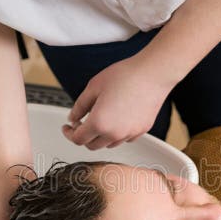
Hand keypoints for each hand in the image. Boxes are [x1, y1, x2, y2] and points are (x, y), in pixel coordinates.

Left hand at [62, 55, 179, 149]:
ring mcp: (129, 134)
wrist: (152, 74)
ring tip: (101, 118)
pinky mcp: (141, 130)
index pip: (78, 139)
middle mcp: (114, 133)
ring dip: (100, 136)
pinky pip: (125, 138)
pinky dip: (117, 133)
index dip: (69, 133)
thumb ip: (80, 106)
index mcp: (99, 123)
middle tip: (81, 123)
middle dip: (84, 136)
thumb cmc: (125, 76)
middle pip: (92, 146)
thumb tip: (73, 118)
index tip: (68, 128)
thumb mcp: (93, 87)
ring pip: (109, 143)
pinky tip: (117, 118)